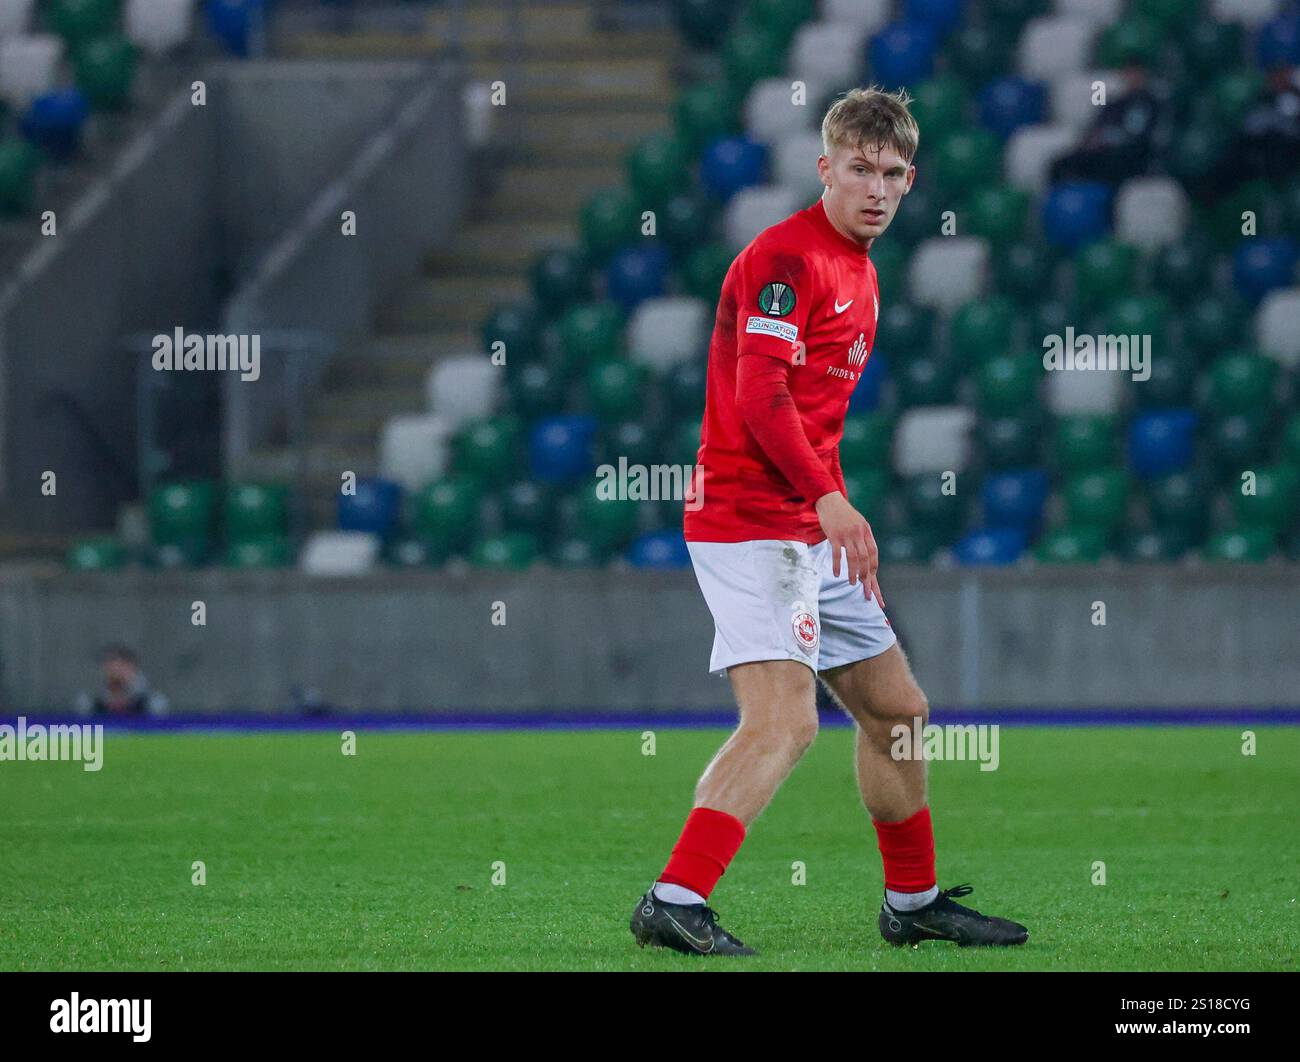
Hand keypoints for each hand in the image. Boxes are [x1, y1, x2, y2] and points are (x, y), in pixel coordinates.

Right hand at [815, 491, 884, 607]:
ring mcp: (847, 535)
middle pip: (865, 559)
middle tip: (865, 589)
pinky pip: (838, 553)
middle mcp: (859, 534)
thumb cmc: (843, 514)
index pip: (873, 554)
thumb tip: (866, 556)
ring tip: (852, 583)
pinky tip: (837, 574)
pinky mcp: (834, 535)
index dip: (873, 568)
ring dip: (853, 573)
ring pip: (853, 558)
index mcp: (866, 532)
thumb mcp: (858, 523)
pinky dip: (838, 565)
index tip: (872, 580)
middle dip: (866, 576)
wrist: (829, 500)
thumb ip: (862, 538)